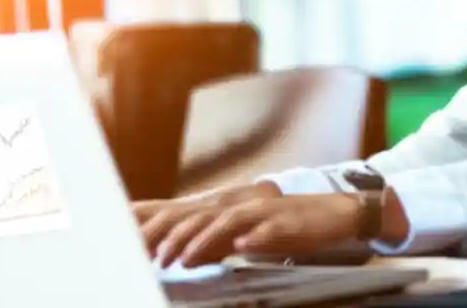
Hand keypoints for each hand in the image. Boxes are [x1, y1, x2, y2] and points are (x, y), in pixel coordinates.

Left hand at [135, 182, 281, 256]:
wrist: (331, 214)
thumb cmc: (284, 227)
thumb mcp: (244, 236)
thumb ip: (214, 243)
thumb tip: (184, 255)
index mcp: (226, 211)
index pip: (185, 218)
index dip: (161, 230)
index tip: (136, 246)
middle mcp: (239, 207)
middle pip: (199, 219)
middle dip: (174, 238)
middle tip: (155, 259)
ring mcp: (262, 212)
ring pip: (227, 223)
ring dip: (205, 240)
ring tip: (186, 259)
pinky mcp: (285, 220)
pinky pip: (266, 228)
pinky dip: (253, 237)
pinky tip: (242, 247)